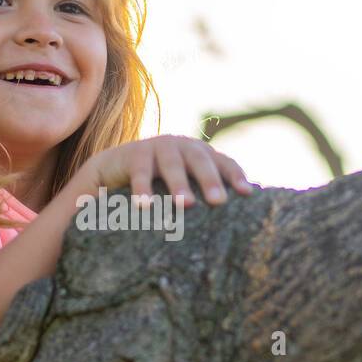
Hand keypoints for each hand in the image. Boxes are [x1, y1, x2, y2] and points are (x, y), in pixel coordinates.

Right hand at [84, 134, 253, 206]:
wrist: (115, 166)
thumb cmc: (158, 183)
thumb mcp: (183, 185)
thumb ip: (203, 194)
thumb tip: (235, 215)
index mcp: (200, 154)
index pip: (223, 162)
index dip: (235, 175)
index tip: (246, 193)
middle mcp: (182, 146)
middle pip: (200, 160)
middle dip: (210, 180)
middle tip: (218, 202)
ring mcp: (158, 146)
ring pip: (172, 164)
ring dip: (179, 183)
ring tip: (186, 205)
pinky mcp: (134, 154)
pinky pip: (140, 172)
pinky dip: (143, 188)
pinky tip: (145, 207)